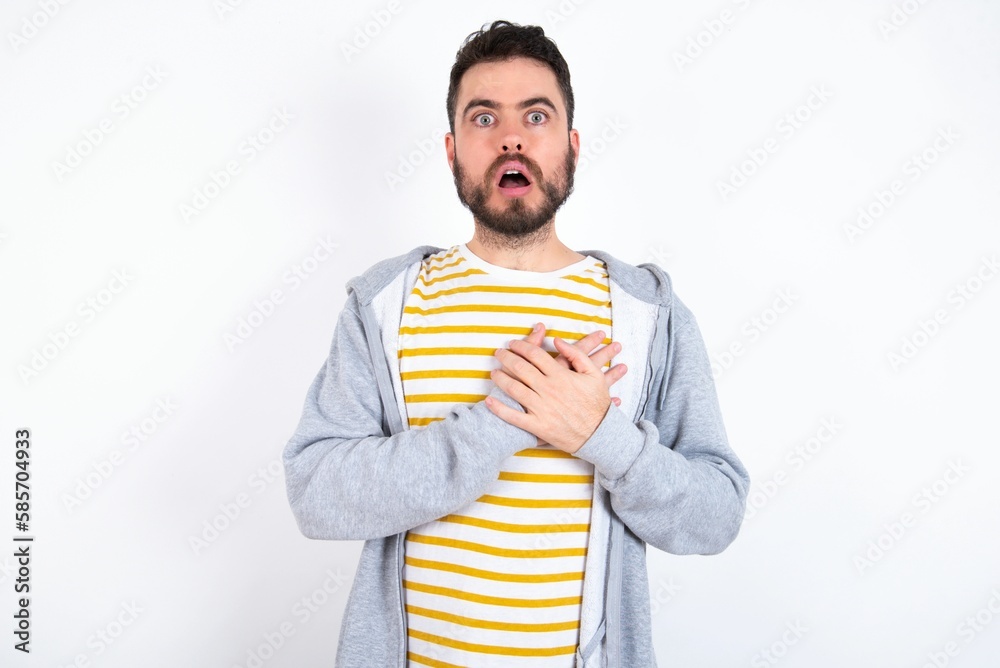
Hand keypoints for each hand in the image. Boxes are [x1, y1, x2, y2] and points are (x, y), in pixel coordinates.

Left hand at [486, 322, 627, 453]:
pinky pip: (514, 417)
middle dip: (506, 358)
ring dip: (501, 378)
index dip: (521, 346)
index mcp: (561, 376)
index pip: (535, 355)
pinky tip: (489, 401)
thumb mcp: (594, 374)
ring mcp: (542, 408)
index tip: (512, 343)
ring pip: (514, 389)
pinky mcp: (538, 426)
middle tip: (498, 353)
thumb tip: (557, 340)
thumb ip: (576, 354)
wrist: (600, 434)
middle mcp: (549, 390)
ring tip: (493, 373)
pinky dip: (499, 409)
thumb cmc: (597, 403)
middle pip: (521, 368)